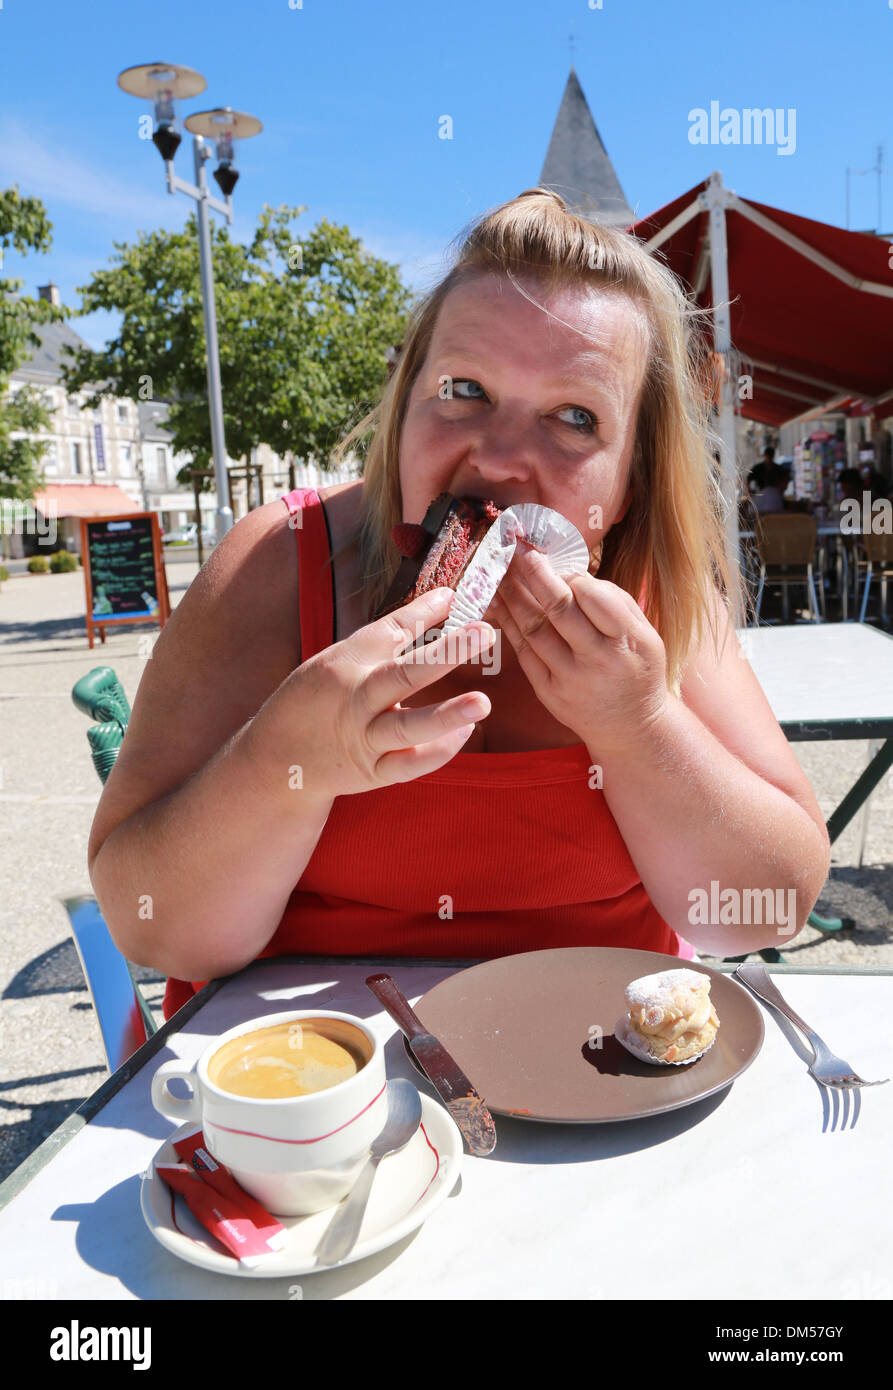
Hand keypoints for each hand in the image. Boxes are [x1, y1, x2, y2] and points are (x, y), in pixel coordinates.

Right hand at [250, 588, 494, 799]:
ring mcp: (364, 739)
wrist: (275, 763)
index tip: (454, 596)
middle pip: (402, 675)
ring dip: (446, 715)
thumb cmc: (315, 702)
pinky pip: (408, 765)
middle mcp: (356, 700)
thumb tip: (442, 600)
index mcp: (344, 665)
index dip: (422, 612)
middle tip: (482, 634)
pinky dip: (436, 752)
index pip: (388, 632)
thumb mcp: (337, 661)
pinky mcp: (372, 773)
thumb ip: (387, 637)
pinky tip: (465, 733)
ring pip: (407, 727)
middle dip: (444, 656)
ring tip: (482, 702)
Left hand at [489, 547, 668, 755]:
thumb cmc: (637, 669)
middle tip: (518, 550)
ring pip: (535, 629)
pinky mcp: (548, 692)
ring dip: (514, 596)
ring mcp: (570, 679)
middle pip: (560, 611)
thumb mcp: (645, 634)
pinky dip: (509, 623)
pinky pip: (524, 651)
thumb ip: (614, 602)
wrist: (630, 727)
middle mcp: (599, 661)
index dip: (573, 577)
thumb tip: (573, 574)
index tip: (560, 563)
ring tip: (502, 569)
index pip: (596, 599)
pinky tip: (500, 601)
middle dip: (535, 575)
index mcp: (629, 642)